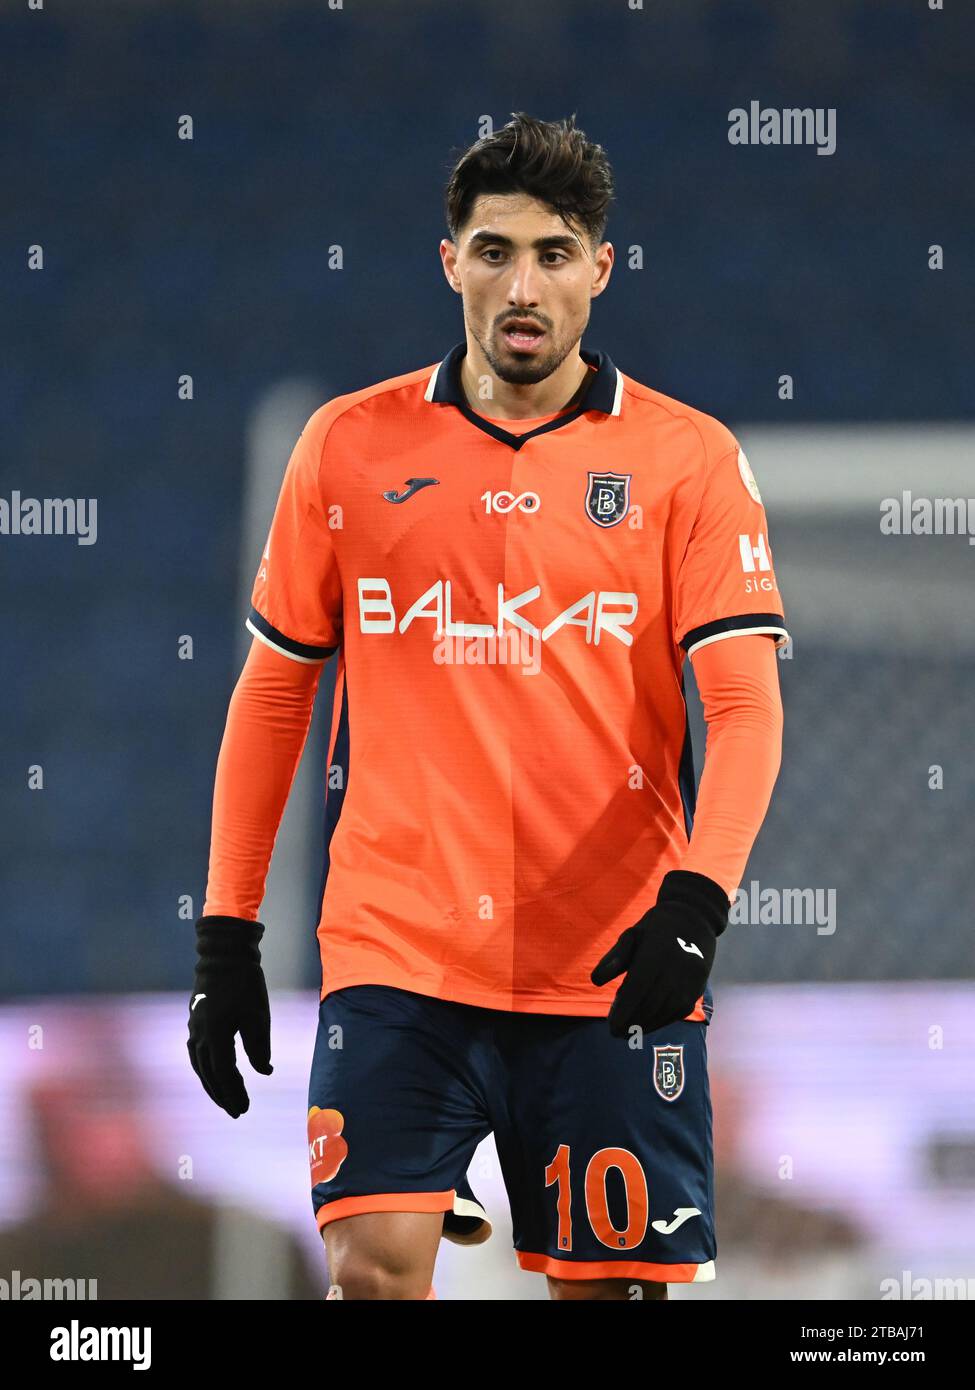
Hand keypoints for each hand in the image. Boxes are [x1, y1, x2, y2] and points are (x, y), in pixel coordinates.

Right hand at [187, 916, 272, 1116]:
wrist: (224, 955)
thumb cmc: (245, 983)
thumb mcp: (258, 1015)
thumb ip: (259, 1047)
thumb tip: (264, 1072)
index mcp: (215, 1034)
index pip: (223, 1073)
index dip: (234, 1093)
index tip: (245, 1108)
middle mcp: (199, 1034)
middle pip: (209, 1074)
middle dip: (223, 1095)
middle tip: (237, 1112)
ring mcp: (194, 1027)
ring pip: (200, 1066)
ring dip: (212, 1084)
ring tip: (226, 1099)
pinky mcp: (195, 1022)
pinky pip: (197, 1054)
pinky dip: (206, 1069)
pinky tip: (215, 1074)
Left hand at [590, 870, 728, 1037]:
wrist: (694, 920)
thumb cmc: (655, 928)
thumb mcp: (631, 935)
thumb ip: (614, 958)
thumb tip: (595, 981)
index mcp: (655, 954)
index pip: (636, 990)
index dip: (623, 1011)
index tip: (611, 1025)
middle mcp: (674, 970)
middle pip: (649, 1005)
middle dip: (631, 1023)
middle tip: (616, 1032)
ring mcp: (689, 981)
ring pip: (664, 1012)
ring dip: (645, 1025)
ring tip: (629, 1031)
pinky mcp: (697, 990)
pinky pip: (677, 1012)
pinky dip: (661, 1021)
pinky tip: (647, 1024)